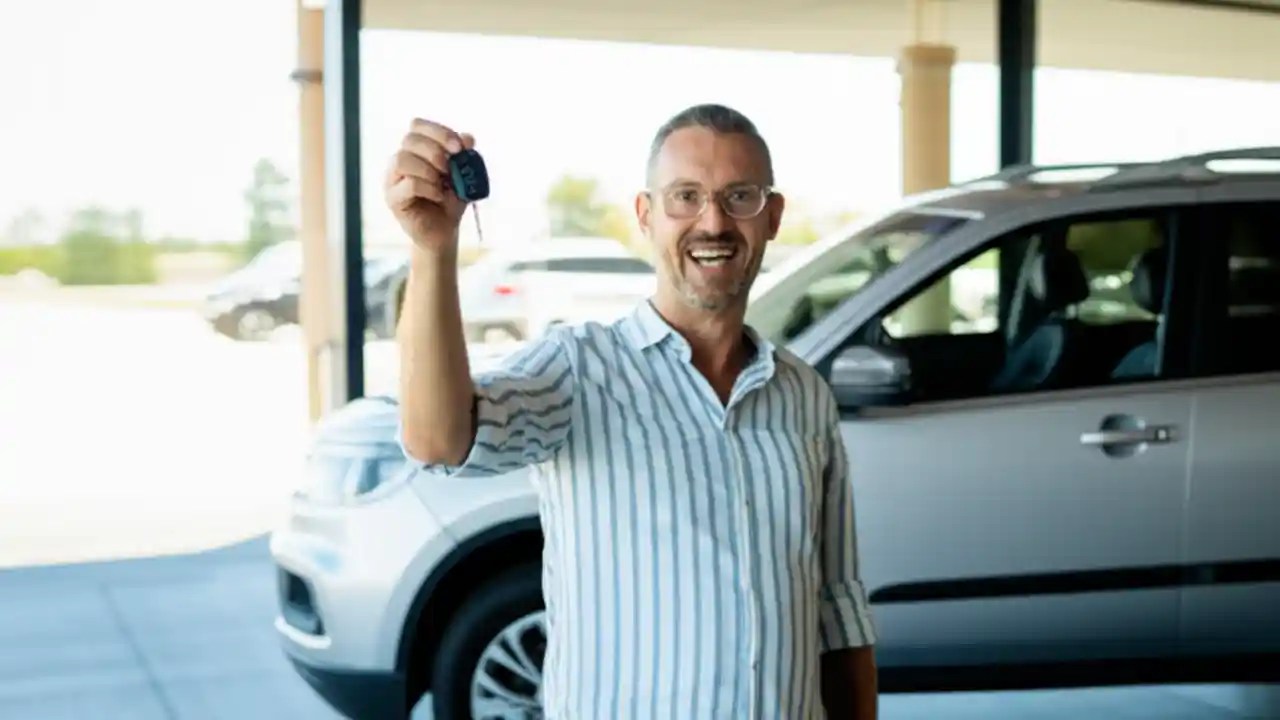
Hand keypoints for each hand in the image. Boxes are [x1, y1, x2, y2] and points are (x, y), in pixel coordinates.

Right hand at [384, 118, 476, 253]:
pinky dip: (428, 187)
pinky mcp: (393, 199)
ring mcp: (393, 179)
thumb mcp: (464, 175)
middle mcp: (400, 160)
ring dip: (428, 169)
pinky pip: (408, 184)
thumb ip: (465, 156)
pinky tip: (438, 195)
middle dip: (435, 150)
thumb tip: (467, 137)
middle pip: (409, 139)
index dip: (439, 132)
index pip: (417, 126)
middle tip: (450, 168)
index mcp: (415, 150)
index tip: (459, 148)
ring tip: (442, 183)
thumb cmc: (450, 200)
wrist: (444, 231)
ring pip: (402, 159)